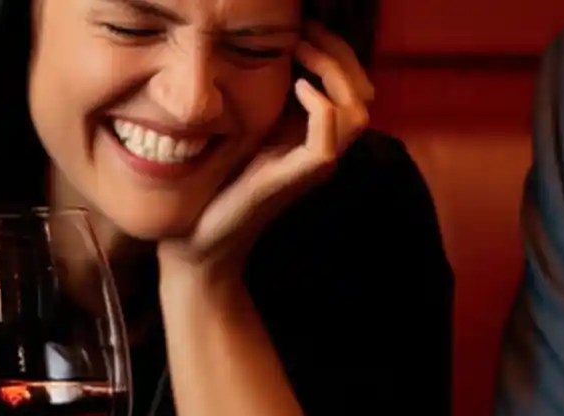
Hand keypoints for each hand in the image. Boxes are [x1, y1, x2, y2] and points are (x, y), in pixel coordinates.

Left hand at [158, 21, 374, 281]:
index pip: (354, 85)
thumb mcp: (241, 127)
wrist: (199, 240)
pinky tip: (297, 86)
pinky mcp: (299, 177)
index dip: (337, 51)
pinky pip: (329, 140)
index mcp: (314, 134)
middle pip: (363, 92)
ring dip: (333, 73)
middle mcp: (324, 147)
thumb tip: (263, 53)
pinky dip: (321, 106)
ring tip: (300, 52)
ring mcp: (315, 164)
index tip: (306, 28)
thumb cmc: (213, 184)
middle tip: (305, 32)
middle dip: (339, 54)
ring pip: (356, 112)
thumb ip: (261, 98)